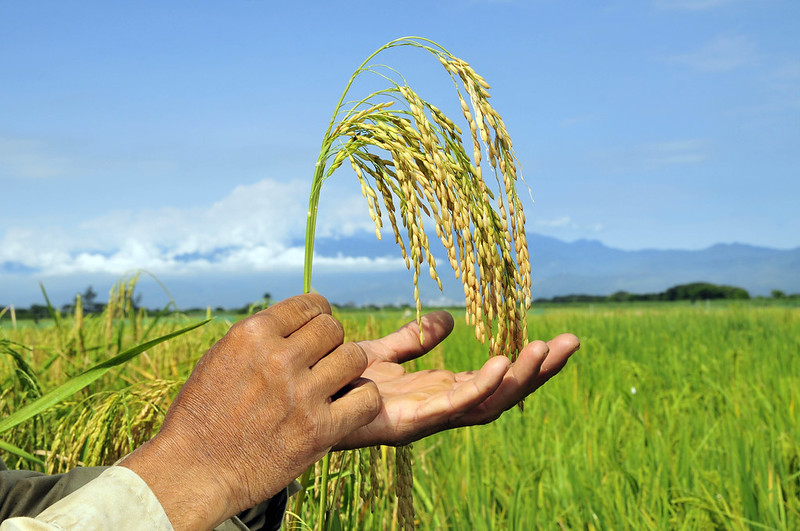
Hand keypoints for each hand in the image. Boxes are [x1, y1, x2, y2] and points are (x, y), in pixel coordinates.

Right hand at [121, 294, 379, 530]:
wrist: (193, 474)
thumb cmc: (201, 416)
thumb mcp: (219, 359)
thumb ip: (259, 338)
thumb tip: (295, 319)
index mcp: (251, 335)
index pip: (309, 304)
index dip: (317, 316)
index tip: (316, 330)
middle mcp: (278, 359)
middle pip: (334, 329)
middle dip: (330, 343)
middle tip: (321, 363)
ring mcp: (302, 395)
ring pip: (355, 358)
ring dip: (348, 370)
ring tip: (334, 384)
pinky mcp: (320, 431)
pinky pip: (367, 399)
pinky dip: (362, 401)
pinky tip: (347, 407)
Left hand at [335, 311, 579, 448]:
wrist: (300, 396)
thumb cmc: (340, 380)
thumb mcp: (385, 352)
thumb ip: (415, 338)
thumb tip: (449, 319)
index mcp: (438, 392)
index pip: (494, 380)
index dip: (526, 363)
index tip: (556, 339)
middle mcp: (438, 409)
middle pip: (501, 394)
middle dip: (538, 372)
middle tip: (572, 343)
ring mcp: (426, 419)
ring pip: (486, 403)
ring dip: (520, 379)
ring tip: (547, 350)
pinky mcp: (406, 423)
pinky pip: (451, 407)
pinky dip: (480, 387)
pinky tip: (502, 365)